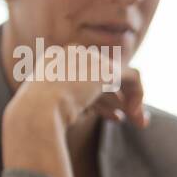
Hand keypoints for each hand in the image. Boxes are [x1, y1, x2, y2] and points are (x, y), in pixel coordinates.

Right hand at [2, 65, 147, 176]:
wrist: (36, 110)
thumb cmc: (36, 117)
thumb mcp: (54, 108)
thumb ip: (76, 104)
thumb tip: (98, 112)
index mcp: (55, 61)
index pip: (85, 76)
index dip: (102, 98)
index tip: (112, 116)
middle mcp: (73, 54)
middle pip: (103, 76)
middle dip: (119, 99)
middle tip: (131, 119)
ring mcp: (90, 58)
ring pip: (120, 77)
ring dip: (131, 101)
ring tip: (140, 122)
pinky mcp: (107, 69)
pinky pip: (134, 77)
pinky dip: (139, 95)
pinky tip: (136, 115)